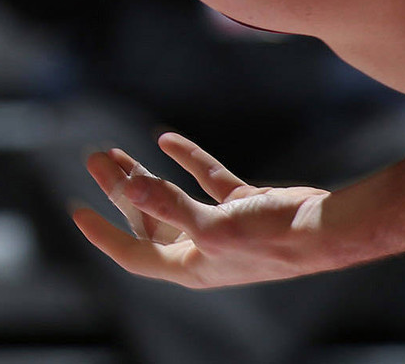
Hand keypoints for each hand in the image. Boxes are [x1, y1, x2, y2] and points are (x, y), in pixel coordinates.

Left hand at [72, 132, 345, 287]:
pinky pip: (205, 181)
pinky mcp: (243, 206)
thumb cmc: (272, 238)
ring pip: (171, 198)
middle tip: (95, 159)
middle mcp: (202, 250)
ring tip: (115, 151)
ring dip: (145, 174)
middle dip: (119, 190)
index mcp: (189, 266)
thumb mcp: (213, 226)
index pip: (133, 253)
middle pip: (147, 219)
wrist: (328, 229)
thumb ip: (169, 205)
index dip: (103, 234)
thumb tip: (128, 187)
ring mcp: (223, 227)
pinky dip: (187, 160)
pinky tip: (166, 138)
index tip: (76, 210)